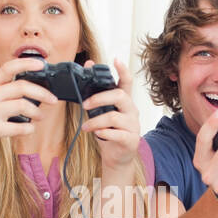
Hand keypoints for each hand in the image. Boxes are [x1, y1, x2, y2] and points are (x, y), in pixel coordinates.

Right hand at [0, 57, 58, 155]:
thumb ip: (10, 93)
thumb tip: (38, 91)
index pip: (8, 67)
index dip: (26, 63)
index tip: (42, 64)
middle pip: (21, 87)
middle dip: (42, 93)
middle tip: (53, 100)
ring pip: (22, 105)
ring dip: (37, 112)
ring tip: (41, 116)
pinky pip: (18, 127)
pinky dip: (29, 129)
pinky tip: (30, 129)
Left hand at [78, 58, 140, 175]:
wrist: (117, 157)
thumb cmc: (108, 131)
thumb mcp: (101, 111)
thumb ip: (96, 94)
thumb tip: (87, 66)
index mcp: (124, 101)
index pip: (127, 82)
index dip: (123, 70)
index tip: (115, 60)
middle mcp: (131, 110)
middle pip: (120, 96)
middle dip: (99, 98)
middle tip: (85, 104)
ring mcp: (133, 125)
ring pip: (114, 117)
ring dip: (95, 121)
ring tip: (85, 127)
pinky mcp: (130, 140)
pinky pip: (116, 134)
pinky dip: (103, 133)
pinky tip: (97, 135)